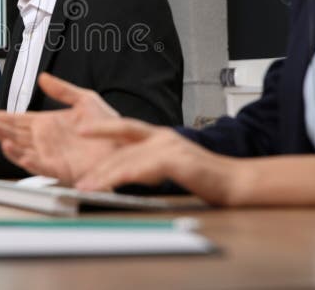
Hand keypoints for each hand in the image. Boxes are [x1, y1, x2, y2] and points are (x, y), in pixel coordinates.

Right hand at [0, 72, 121, 183]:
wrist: (127, 146)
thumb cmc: (109, 126)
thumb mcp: (85, 100)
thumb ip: (63, 90)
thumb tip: (43, 78)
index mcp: (47, 124)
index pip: (15, 119)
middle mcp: (44, 140)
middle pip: (13, 133)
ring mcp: (49, 155)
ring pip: (20, 148)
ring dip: (4, 141)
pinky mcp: (59, 169)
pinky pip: (37, 165)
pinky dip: (23, 159)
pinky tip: (13, 150)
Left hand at [74, 119, 239, 205]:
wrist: (235, 181)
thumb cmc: (206, 177)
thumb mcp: (172, 166)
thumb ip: (151, 165)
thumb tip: (127, 175)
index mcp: (160, 137)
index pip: (125, 128)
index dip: (102, 127)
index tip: (81, 129)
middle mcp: (162, 137)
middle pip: (121, 150)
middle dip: (98, 166)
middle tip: (78, 180)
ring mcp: (169, 147)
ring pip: (128, 159)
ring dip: (105, 175)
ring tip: (88, 187)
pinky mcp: (175, 160)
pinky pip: (144, 168)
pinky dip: (125, 177)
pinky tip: (112, 184)